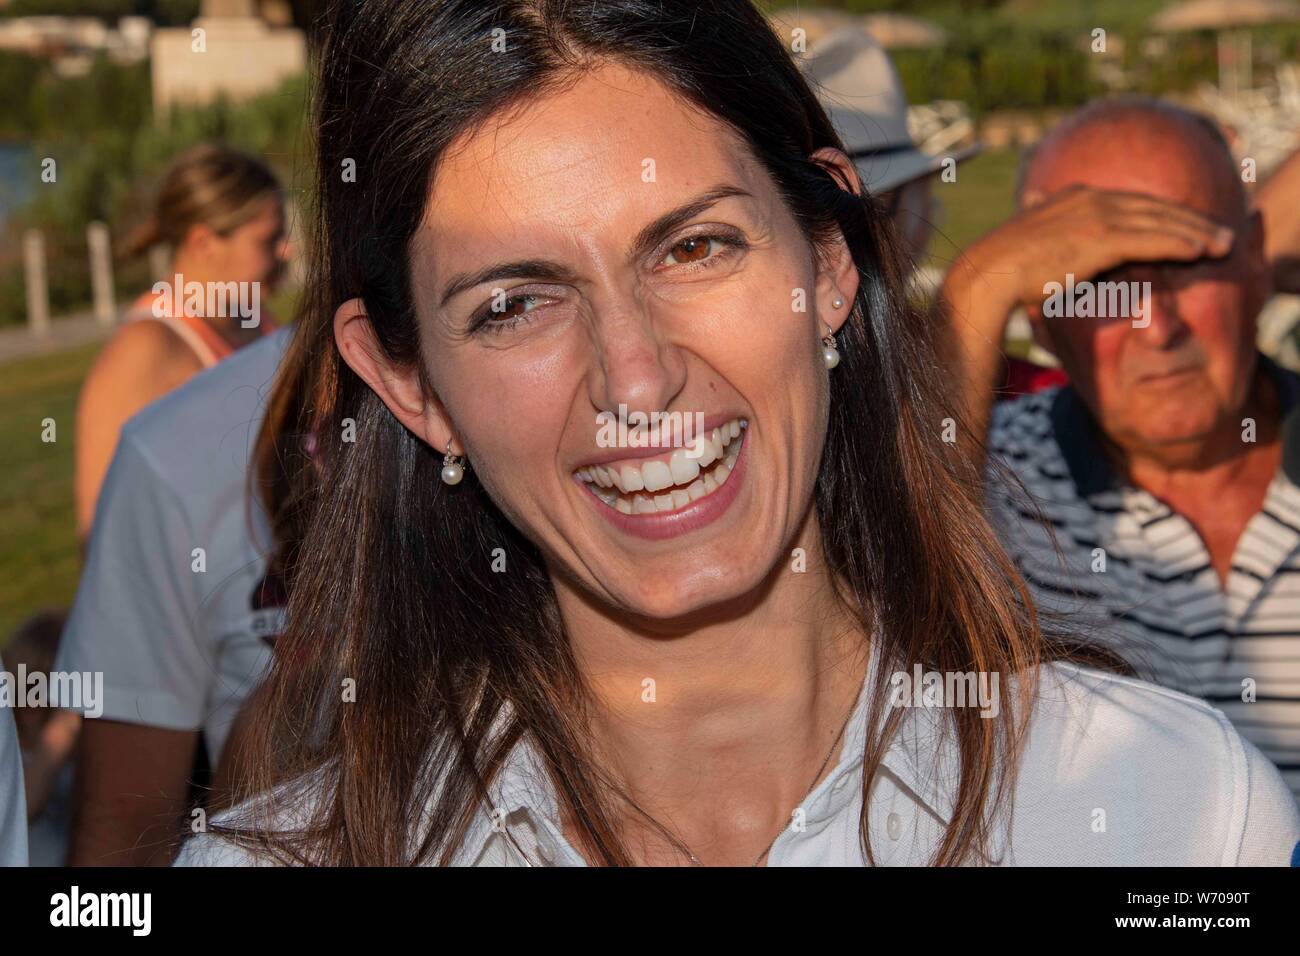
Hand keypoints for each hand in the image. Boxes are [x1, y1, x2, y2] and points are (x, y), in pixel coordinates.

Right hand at [951, 184, 1234, 317]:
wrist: (987, 275)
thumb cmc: (1002, 266)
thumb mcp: (1027, 233)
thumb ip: (1044, 220)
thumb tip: (1035, 204)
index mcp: (1075, 196)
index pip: (1133, 201)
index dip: (1165, 213)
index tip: (1188, 225)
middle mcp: (1090, 198)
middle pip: (1154, 207)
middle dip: (1191, 220)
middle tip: (1220, 233)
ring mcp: (1096, 216)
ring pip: (1160, 221)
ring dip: (1195, 233)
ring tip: (1222, 245)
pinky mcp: (1100, 239)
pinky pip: (1151, 239)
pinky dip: (1179, 244)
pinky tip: (1199, 251)